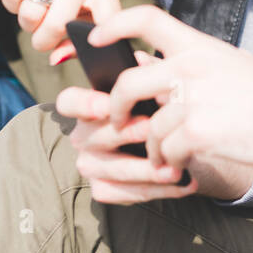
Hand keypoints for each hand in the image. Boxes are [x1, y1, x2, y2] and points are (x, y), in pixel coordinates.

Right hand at [0, 0, 121, 55]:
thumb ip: (81, 34)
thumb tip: (57, 58)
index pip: (109, 18)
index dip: (101, 38)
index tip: (90, 44)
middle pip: (58, 24)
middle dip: (44, 41)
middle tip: (43, 39)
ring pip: (30, 14)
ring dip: (27, 24)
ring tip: (35, 15)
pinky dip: (12, 6)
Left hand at [53, 6, 252, 201]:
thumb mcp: (229, 64)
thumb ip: (192, 66)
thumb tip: (155, 73)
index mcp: (198, 46)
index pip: (147, 19)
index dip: (114, 26)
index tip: (96, 40)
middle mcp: (191, 67)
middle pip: (128, 83)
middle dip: (114, 107)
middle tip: (117, 121)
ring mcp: (193, 99)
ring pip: (148, 128)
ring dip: (152, 148)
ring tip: (165, 156)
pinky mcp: (198, 132)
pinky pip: (164, 151)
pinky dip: (168, 163)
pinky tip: (180, 165)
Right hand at [57, 87, 201, 203]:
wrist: (177, 144)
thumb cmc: (161, 110)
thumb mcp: (156, 88)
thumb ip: (148, 74)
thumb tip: (142, 60)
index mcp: (90, 107)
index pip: (69, 101)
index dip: (84, 104)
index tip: (109, 105)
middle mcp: (84, 136)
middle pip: (96, 136)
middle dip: (128, 134)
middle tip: (154, 130)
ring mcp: (91, 164)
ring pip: (114, 168)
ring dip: (148, 170)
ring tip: (177, 169)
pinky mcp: (104, 188)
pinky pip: (126, 193)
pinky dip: (158, 190)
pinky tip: (183, 183)